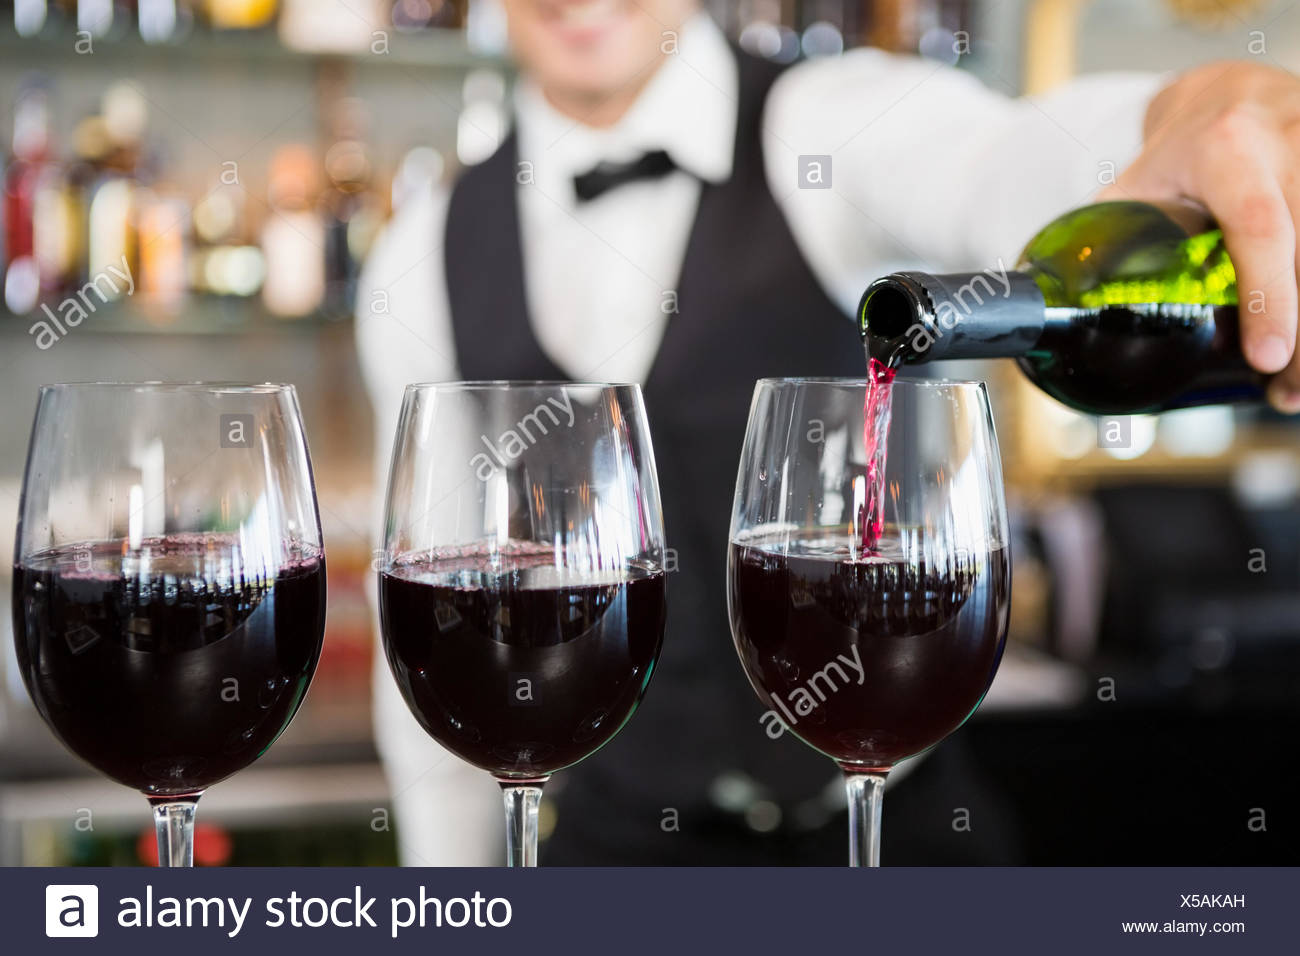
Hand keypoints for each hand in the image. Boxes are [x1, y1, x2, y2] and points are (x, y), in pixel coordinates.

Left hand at [1102, 61, 1299, 411]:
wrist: (1230, 93)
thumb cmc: (1179, 151)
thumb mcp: (1138, 183)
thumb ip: (1105, 239)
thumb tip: (1056, 309)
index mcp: (1228, 150)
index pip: (1258, 227)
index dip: (1269, 295)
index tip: (1266, 355)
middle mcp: (1289, 143)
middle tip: (1285, 392)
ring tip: (1294, 385)